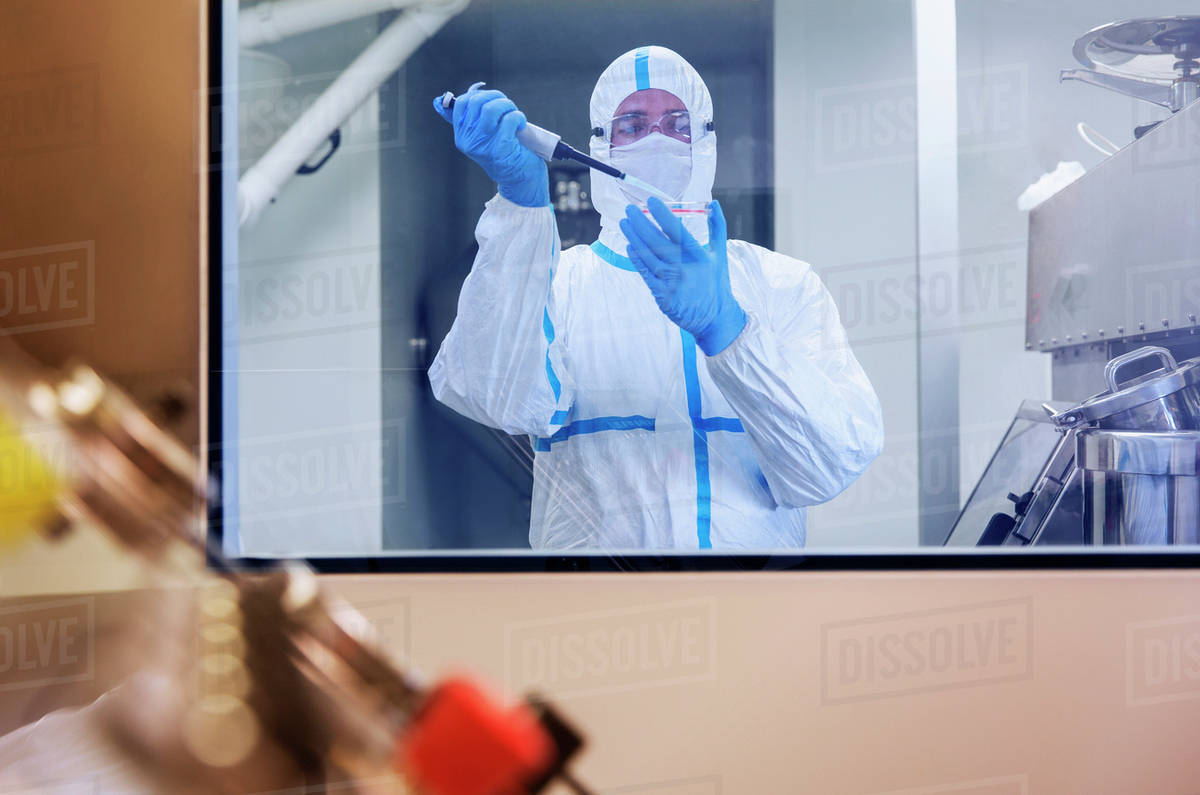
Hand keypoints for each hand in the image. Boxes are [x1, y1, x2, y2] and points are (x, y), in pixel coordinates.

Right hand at [432, 82, 548, 206]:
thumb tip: (459, 95)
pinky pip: (509, 119)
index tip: (492, 99)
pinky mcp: (500, 148)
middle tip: (507, 106)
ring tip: (514, 113)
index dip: (478, 94)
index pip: (461, 103)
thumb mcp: (484, 137)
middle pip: (477, 101)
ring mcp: (483, 145)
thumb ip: (472, 119)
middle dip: (496, 97)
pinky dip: (518, 117)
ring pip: (491, 108)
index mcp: (462, 137)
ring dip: (507, 105)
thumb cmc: (505, 155)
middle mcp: (469, 141)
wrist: (520, 181)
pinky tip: (521, 124)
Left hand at [620, 197, 746, 355]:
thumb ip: (716, 227)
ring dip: (634, 238)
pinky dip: (636, 259)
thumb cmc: (717, 282)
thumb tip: (713, 203)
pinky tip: (629, 246)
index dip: (663, 216)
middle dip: (641, 223)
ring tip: (624, 223)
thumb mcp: (720, 253)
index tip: (650, 202)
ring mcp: (671, 283)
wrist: (714, 318)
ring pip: (647, 256)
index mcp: (698, 255)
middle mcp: (684, 268)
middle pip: (657, 242)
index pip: (677, 231)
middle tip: (629, 209)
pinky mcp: (662, 295)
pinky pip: (646, 274)